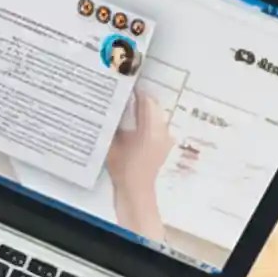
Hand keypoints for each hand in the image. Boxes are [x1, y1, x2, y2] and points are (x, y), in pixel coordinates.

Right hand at [106, 92, 172, 239]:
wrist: (135, 192)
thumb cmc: (123, 169)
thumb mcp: (113, 144)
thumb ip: (114, 123)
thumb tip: (112, 105)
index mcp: (151, 128)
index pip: (146, 100)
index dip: (135, 90)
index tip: (123, 84)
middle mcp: (163, 130)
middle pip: (152, 106)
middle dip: (139, 99)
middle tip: (122, 94)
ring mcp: (165, 138)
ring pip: (154, 116)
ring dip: (142, 110)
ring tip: (126, 107)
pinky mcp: (163, 145)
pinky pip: (155, 126)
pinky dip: (145, 121)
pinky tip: (132, 123)